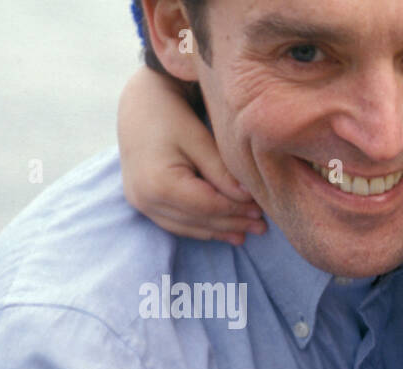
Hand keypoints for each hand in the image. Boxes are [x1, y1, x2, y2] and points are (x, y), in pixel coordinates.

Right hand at [117, 67, 265, 244]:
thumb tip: (249, 200)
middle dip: (232, 224)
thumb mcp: (200, 140)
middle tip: (261, 226)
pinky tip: (223, 230)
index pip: (209, 206)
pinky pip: (176, 223)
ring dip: (219, 230)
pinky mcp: (141, 202)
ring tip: (247, 232)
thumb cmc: (171, 114)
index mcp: (159, 182)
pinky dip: (201, 227)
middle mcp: (145, 198)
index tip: (263, 212)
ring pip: (189, 226)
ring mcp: (140, 202)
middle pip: (200, 220)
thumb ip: (223, 173)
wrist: (139, 102)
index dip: (238, 211)